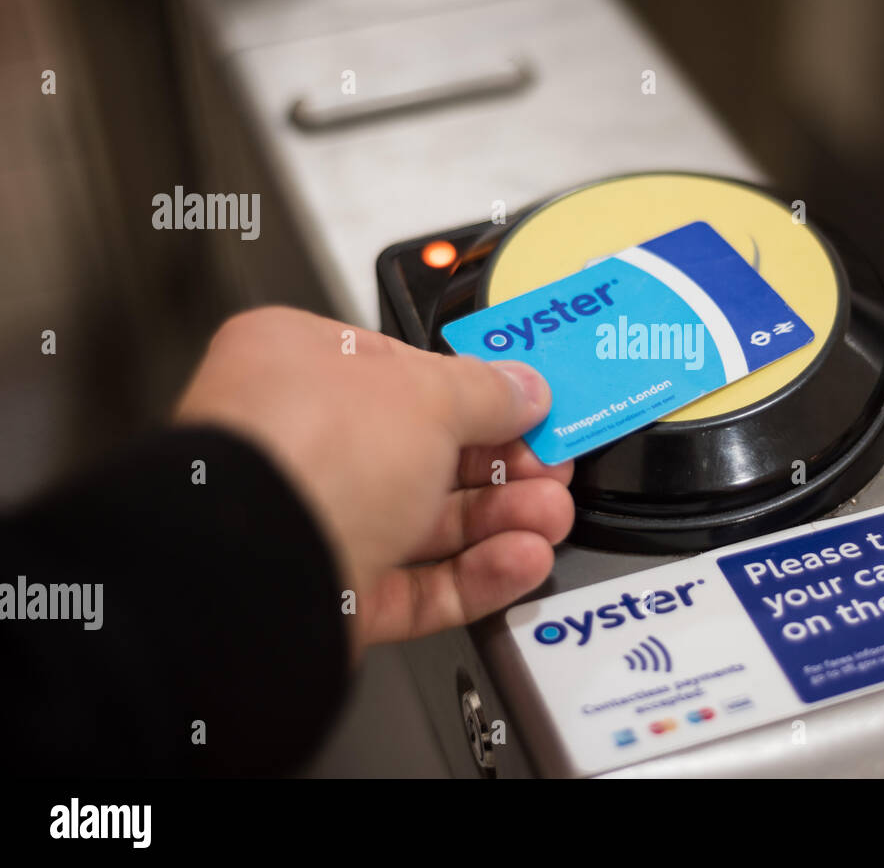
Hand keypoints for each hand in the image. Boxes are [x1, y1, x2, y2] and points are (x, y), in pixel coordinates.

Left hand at [174, 306, 572, 653]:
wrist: (255, 574)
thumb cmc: (304, 455)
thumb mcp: (427, 395)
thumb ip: (487, 391)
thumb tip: (524, 389)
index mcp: (298, 364)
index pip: (406, 372)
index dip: (479, 391)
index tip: (533, 407)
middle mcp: (297, 442)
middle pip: (425, 451)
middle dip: (503, 464)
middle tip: (553, 469)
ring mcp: (312, 521)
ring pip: (426, 522)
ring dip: (500, 519)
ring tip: (550, 518)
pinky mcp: (329, 594)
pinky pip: (417, 584)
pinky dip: (474, 575)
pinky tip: (519, 562)